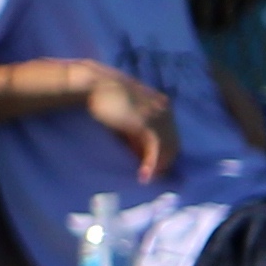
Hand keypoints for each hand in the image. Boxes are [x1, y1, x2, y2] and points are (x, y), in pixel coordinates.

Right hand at [85, 66, 178, 181]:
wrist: (92, 85)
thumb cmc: (103, 99)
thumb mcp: (125, 115)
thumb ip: (135, 129)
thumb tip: (138, 150)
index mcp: (161, 105)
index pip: (170, 133)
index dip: (163, 151)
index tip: (151, 165)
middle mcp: (164, 110)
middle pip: (173, 142)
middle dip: (164, 162)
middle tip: (151, 177)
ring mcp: (158, 116)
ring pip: (168, 148)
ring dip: (159, 167)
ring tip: (147, 179)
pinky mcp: (148, 123)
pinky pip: (157, 149)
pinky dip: (153, 164)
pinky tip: (144, 175)